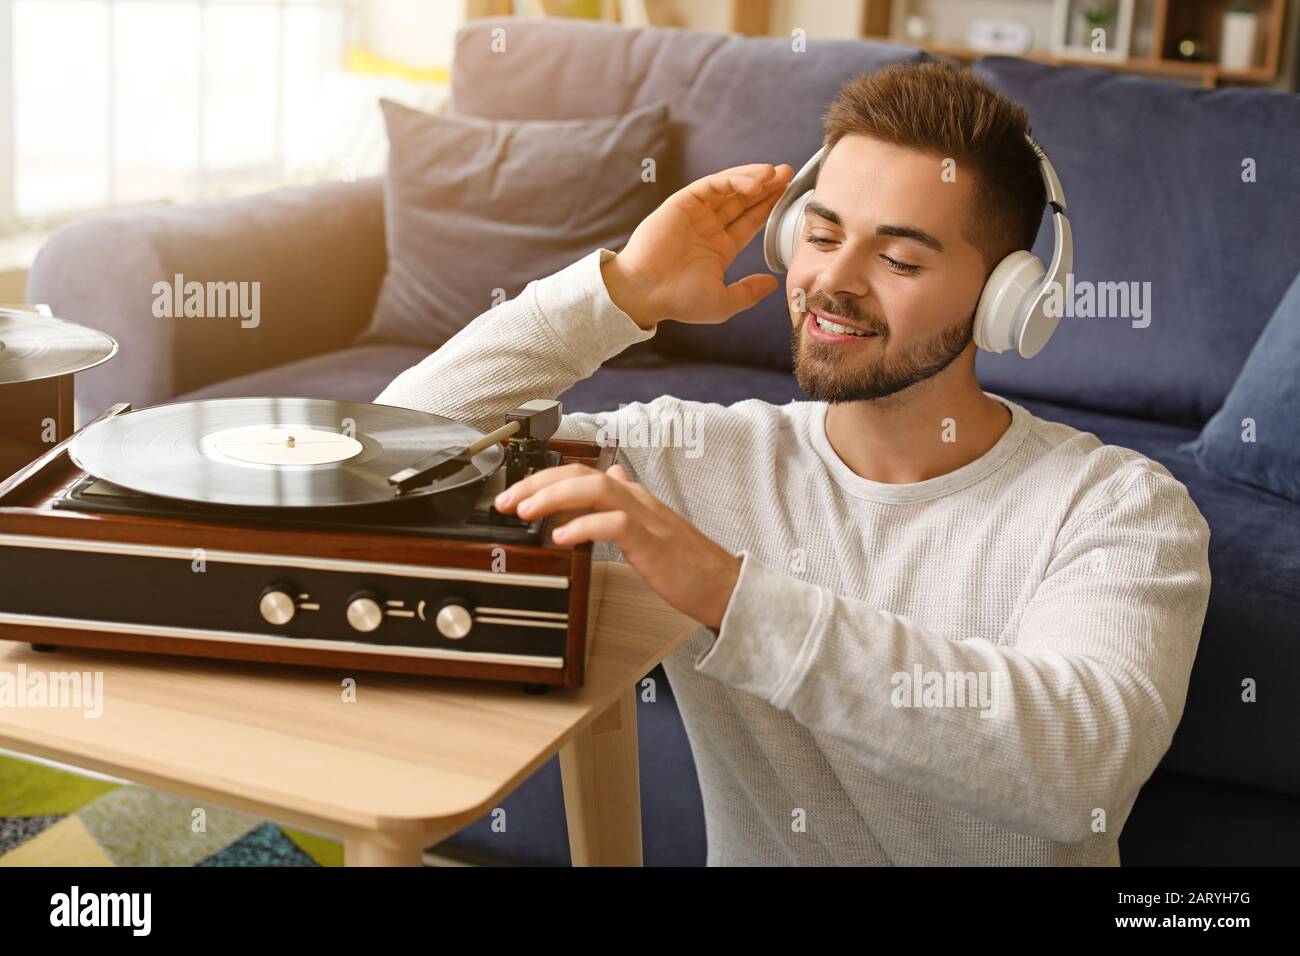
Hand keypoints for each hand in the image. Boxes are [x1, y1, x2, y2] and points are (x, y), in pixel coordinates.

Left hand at [494, 462, 741, 629]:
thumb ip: (627, 502)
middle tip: (506, 502)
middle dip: (537, 484)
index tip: (513, 496)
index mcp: (632, 497)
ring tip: (526, 512)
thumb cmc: (686, 563)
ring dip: (554, 497)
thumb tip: (614, 477)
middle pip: (581, 474)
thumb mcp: (651, 525)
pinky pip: (614, 524)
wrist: (723, 585)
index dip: (542, 480)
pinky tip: (562, 538)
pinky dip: (585, 527)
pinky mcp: (652, 542)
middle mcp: (636, 499)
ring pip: (595, 489)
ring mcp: (645, 518)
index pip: (580, 473)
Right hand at [601, 162, 794, 330]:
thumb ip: (748, 292)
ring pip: (730, 188)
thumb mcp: (723, 303)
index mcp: (719, 248)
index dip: (769, 207)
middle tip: (788, 173)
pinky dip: (734, 179)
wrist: (645, 293)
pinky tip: (755, 182)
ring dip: (754, 178)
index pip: (750, 221)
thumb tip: (773, 284)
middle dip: (767, 186)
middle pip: (743, 200)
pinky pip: (713, 184)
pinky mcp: (683, 202)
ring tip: (776, 174)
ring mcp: (696, 213)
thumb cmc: (679, 301)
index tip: (788, 195)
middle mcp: (709, 227)